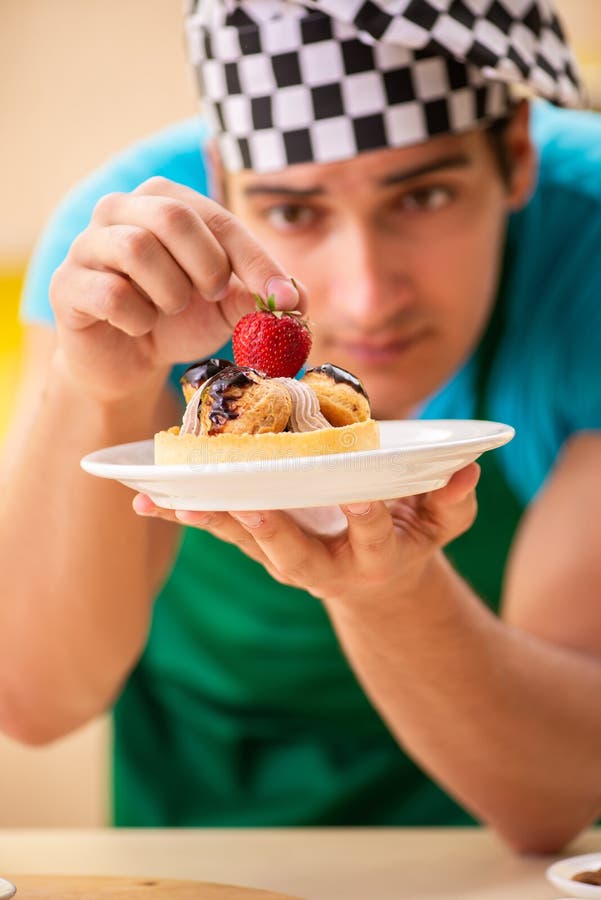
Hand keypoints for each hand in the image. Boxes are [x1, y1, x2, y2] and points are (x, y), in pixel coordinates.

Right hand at [50, 177, 304, 404]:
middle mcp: (120, 209)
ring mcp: (87, 244)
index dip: (255, 260)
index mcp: (164, 201)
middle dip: (206, 265)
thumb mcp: (224, 306)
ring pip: (136, 249)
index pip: (217, 218)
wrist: (127, 362)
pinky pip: (109, 293)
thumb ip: (256, 295)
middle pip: (172, 216)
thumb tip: (296, 298)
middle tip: (212, 295)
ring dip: (169, 293)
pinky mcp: (66, 285)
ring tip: (168, 310)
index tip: (283, 299)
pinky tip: (139, 327)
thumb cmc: (176, 320)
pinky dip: (137, 319)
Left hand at [133, 463, 479, 607]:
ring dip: (211, 520)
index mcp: (373, 557)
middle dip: (270, 531)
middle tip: (247, 504)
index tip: (363, 497)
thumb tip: (469, 471)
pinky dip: (187, 516)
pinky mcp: (259, 547)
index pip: (373, 537)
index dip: (369, 520)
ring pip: (246, 543)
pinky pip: (221, 532)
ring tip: (171, 499)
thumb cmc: (408, 540)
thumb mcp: (438, 527)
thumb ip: (452, 503)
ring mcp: (285, 560)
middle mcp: (324, 567)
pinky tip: (145, 501)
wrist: (375, 584)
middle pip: (293, 555)